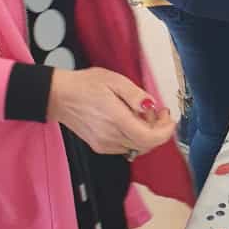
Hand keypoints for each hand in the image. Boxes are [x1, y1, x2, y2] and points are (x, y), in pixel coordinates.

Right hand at [48, 67, 174, 155]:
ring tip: (143, 114)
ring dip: (147, 134)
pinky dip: (135, 137)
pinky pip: (126, 147)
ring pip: (137, 147)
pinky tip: (131, 122)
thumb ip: (135, 95)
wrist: (58, 96)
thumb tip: (151, 106)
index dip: (165, 131)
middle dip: (159, 130)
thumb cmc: (85, 85)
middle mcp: (110, 137)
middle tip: (158, 112)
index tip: (170, 118)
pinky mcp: (100, 147)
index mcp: (116, 120)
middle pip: (147, 145)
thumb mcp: (114, 80)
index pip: (149, 138)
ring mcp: (105, 144)